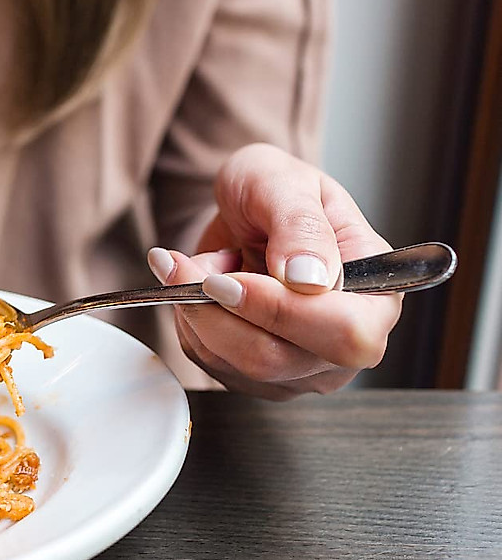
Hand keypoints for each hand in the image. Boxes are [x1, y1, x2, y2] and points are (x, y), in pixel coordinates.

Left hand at [147, 143, 401, 399]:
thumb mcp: (285, 183)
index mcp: (376, 295)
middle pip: (276, 359)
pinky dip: (189, 319)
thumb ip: (300, 226)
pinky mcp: (255, 376)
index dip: (280, 310)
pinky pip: (208, 360)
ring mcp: (299, 367)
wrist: (244, 209)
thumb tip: (309, 279)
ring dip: (196, 308)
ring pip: (233, 363)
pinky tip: (200, 287)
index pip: (344, 332)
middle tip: (184, 264)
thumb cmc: (275, 191)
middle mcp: (344, 344)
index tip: (227, 277)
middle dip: (218, 310)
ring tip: (196, 264)